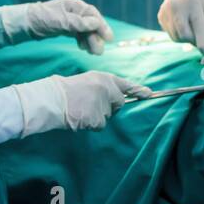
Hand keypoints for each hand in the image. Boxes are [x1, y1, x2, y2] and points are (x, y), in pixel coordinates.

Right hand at [15, 72, 148, 135]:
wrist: (54, 100)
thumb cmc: (67, 90)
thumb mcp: (88, 81)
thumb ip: (104, 87)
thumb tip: (117, 97)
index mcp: (104, 78)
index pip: (125, 85)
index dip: (138, 90)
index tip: (149, 94)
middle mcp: (108, 90)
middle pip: (119, 104)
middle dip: (110, 107)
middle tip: (92, 105)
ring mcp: (104, 105)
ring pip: (108, 116)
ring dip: (98, 116)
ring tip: (82, 109)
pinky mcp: (98, 119)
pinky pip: (100, 125)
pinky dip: (91, 124)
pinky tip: (81, 117)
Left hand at [24, 0, 113, 53]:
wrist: (25, 24)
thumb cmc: (40, 19)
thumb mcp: (59, 21)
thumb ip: (77, 22)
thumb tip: (96, 23)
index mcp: (73, 5)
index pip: (92, 15)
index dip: (101, 26)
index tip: (108, 38)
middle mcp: (74, 11)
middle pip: (90, 24)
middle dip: (96, 37)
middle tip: (99, 51)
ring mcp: (70, 20)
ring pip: (85, 31)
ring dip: (91, 41)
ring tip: (94, 53)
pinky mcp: (66, 28)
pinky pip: (79, 35)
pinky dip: (83, 41)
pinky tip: (84, 49)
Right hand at [158, 0, 203, 52]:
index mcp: (194, 3)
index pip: (200, 32)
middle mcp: (177, 6)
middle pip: (185, 36)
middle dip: (195, 41)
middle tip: (203, 38)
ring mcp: (166, 10)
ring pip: (177, 37)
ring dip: (188, 38)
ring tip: (194, 26)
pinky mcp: (161, 15)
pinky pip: (171, 33)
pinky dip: (180, 33)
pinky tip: (185, 22)